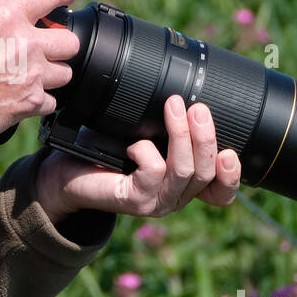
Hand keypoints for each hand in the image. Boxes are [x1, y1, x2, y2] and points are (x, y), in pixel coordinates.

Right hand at [0, 0, 80, 146]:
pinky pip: (52, 100)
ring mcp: (32, 75)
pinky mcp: (31, 103)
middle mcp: (26, 43)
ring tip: (29, 72)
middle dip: (58, 41)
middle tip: (39, 45)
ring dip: (51, 72)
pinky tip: (19, 94)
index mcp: (6, 13)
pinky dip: (39, 99)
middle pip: (70, 39)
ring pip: (65, 72)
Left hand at [35, 96, 240, 221]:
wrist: (64, 174)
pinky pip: (153, 172)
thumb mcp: (146, 136)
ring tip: (173, 106)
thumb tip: (189, 93)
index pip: (221, 192)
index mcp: (183, 185)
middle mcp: (174, 197)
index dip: (233, 175)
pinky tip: (132, 143)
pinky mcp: (134, 200)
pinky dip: (146, 150)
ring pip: (184, 171)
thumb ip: (169, 128)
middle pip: (207, 173)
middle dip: (206, 136)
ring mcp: (155, 203)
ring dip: (181, 134)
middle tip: (196, 107)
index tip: (230, 151)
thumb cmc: (105, 152)